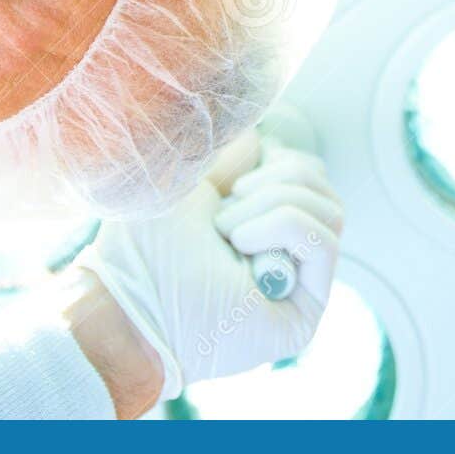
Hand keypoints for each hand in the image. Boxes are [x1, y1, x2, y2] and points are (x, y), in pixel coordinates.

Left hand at [81, 142, 342, 399]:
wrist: (124, 309)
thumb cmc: (140, 251)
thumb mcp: (189, 182)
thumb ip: (229, 159)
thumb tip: (260, 140)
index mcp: (260, 225)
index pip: (307, 175)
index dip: (277, 160)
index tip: (231, 179)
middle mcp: (283, 256)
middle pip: (321, 187)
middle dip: (275, 179)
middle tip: (224, 208)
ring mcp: (296, 286)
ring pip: (329, 211)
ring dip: (275, 203)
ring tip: (226, 230)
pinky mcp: (303, 313)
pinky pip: (324, 242)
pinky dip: (283, 226)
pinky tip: (240, 243)